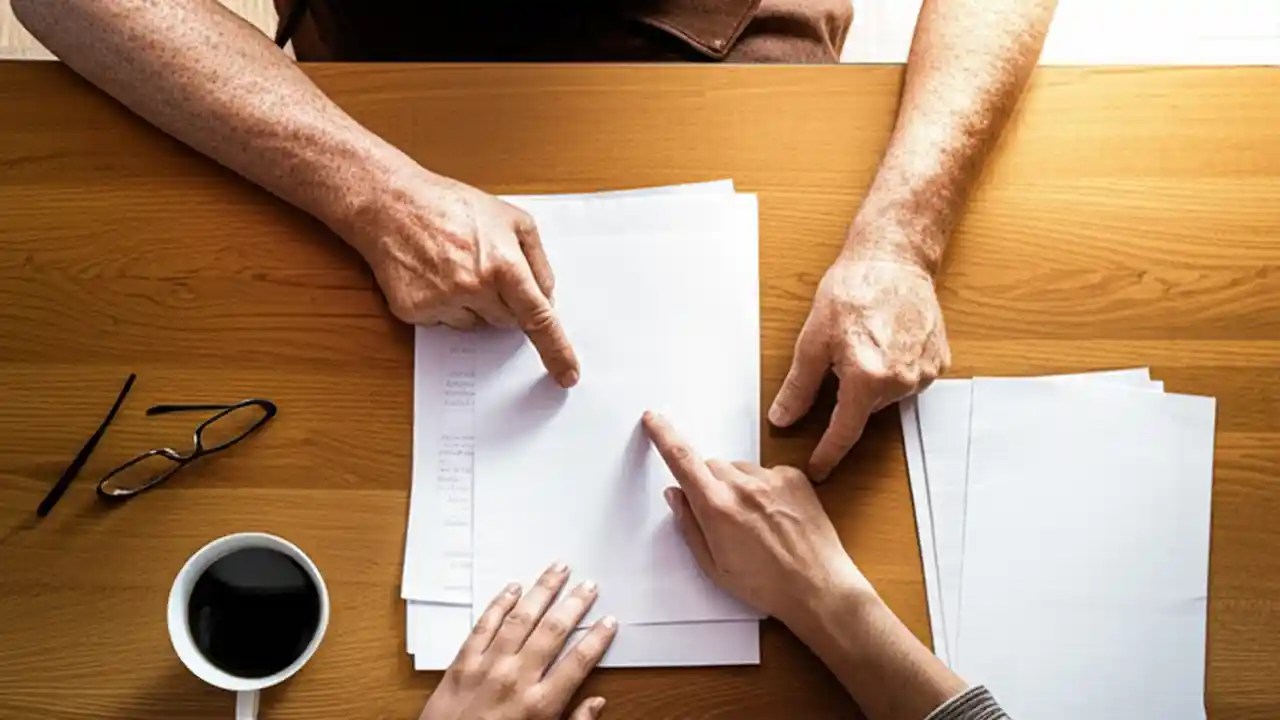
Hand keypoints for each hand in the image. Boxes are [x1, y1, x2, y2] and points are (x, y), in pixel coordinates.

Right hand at [345, 167, 579, 387]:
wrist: (391, 204)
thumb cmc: (451, 205)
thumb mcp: (511, 219)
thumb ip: (538, 260)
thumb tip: (547, 296)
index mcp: (504, 265)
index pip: (538, 319)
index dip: (556, 350)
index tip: (568, 375)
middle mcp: (474, 287)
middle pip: (507, 323)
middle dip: (504, 302)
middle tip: (484, 269)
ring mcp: (442, 302)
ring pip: (476, 325)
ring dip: (472, 304)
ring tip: (453, 265)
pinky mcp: (415, 311)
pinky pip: (444, 323)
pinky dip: (443, 304)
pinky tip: (432, 274)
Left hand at [419, 564, 617, 719]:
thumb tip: (597, 704)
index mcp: (541, 704)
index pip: (579, 661)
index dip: (597, 638)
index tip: (609, 621)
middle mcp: (516, 679)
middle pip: (553, 631)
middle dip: (574, 604)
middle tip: (588, 586)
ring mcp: (488, 667)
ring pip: (521, 619)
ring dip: (542, 591)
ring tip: (557, 570)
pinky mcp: (463, 663)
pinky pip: (484, 625)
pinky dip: (499, 604)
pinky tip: (513, 588)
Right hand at [641, 412, 872, 629]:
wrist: (818, 587)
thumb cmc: (766, 585)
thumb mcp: (713, 566)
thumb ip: (689, 525)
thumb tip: (676, 495)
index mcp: (717, 508)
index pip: (682, 459)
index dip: (664, 435)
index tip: (654, 420)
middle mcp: (743, 486)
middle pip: (711, 465)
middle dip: (709, 483)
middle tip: (722, 516)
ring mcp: (771, 479)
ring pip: (739, 468)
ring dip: (738, 485)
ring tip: (755, 522)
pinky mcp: (794, 477)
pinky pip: (767, 472)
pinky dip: (765, 487)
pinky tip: (775, 517)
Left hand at [769, 235, 948, 480]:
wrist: (894, 258)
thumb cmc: (852, 290)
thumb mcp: (813, 339)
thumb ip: (799, 386)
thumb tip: (783, 417)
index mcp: (867, 378)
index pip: (843, 432)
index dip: (827, 454)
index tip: (818, 469)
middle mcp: (901, 381)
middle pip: (864, 410)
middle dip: (848, 394)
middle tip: (840, 356)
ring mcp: (924, 372)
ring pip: (887, 395)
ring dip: (871, 380)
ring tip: (865, 340)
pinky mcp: (938, 361)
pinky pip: (908, 379)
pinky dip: (893, 368)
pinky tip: (886, 340)